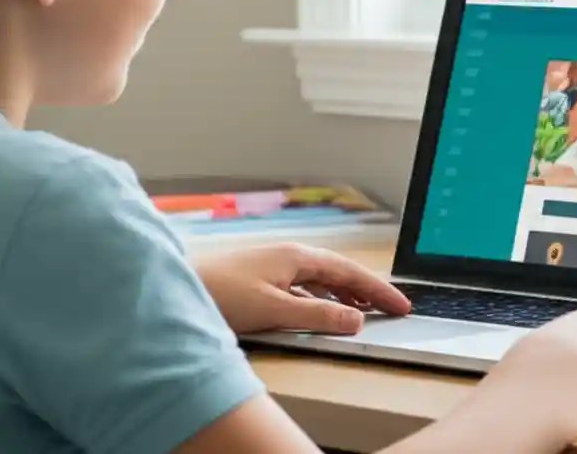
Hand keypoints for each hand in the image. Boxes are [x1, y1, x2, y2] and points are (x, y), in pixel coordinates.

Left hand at [193, 243, 410, 334]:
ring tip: (364, 312)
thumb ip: (317, 316)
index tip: (401, 305)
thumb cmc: (220, 293)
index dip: (378, 290)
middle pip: (338, 272)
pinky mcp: (260, 281)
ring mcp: (273, 268)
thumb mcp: (275, 310)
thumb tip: (355, 320)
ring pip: (320, 281)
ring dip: (344, 295)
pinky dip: (321, 300)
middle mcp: (288, 257)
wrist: (175, 288)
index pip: (350, 272)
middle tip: (391, 309)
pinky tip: (321, 313)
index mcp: (297, 256)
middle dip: (367, 290)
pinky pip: (303, 288)